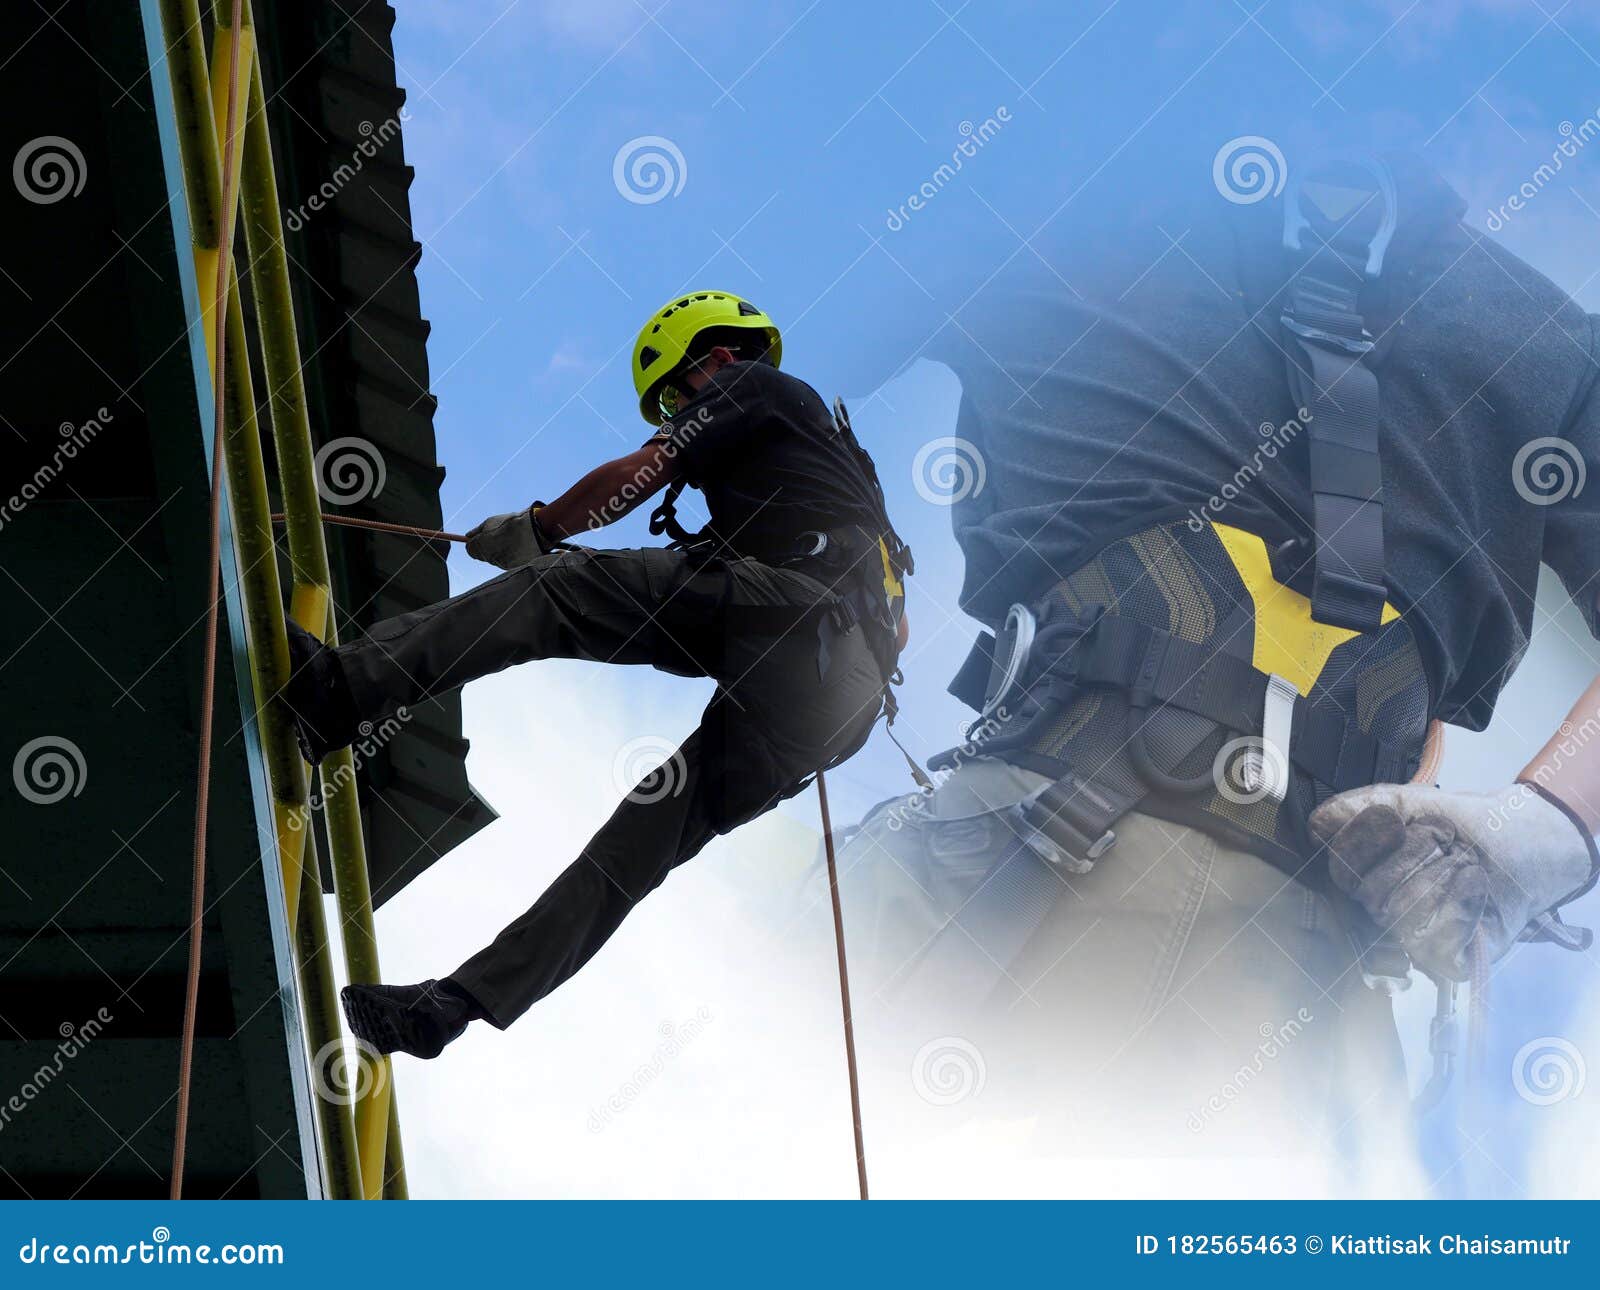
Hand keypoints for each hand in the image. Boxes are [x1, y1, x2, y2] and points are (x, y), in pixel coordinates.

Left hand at [464, 505, 551, 568]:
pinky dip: (507, 556)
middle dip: (485, 547)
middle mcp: (487, 555)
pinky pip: (505, 562)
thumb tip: (467, 535)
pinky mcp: (510, 567)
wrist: (531, 529)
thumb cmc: (510, 523)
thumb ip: (477, 530)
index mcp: (480, 544)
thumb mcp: (490, 522)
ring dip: (498, 552)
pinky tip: (515, 548)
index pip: (470, 549)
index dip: (473, 543)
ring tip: (509, 541)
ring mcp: (499, 562)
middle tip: (496, 538)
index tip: (478, 539)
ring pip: (494, 559)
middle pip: (481, 555)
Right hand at [1310, 782, 1594, 979]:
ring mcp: (1409, 939)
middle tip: (1443, 839)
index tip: (1396, 820)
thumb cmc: (1454, 823)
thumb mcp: (1398, 801)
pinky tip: (1475, 886)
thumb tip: (1316, 826)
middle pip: (1371, 894)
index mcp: (1358, 876)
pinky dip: (1461, 905)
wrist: (1517, 841)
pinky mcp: (1446, 960)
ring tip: (1464, 860)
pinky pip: (1435, 943)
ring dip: (1443, 874)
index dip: (1366, 840)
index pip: (1337, 869)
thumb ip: (1351, 808)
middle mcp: (1376, 912)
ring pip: (1402, 915)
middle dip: (1416, 853)